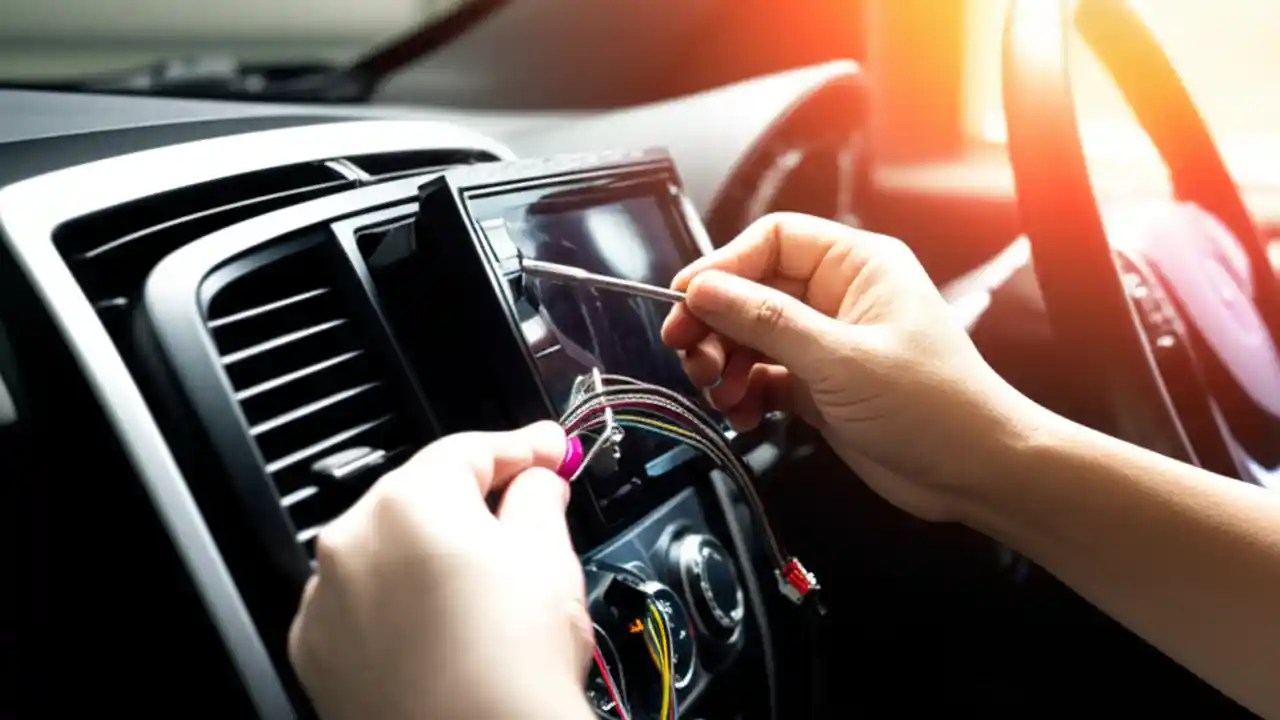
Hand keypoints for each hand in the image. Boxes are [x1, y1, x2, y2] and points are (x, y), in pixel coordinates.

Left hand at [288, 422, 593, 719]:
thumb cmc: (512, 669)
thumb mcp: (548, 561)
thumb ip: (538, 498)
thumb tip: (536, 481)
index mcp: (411, 502)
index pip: (470, 450)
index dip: (522, 446)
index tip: (548, 450)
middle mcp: (351, 539)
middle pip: (423, 498)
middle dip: (474, 505)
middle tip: (527, 521)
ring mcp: (326, 597)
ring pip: (389, 551)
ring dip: (431, 556)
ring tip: (484, 595)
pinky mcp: (316, 650)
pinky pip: (362, 603)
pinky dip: (397, 604)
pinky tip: (442, 631)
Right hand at [662, 213, 1042, 521]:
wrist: (975, 472)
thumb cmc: (936, 406)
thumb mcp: (841, 359)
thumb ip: (767, 321)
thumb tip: (707, 290)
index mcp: (858, 266)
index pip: (772, 241)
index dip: (723, 266)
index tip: (686, 299)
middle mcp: (840, 296)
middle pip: (752, 290)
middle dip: (717, 323)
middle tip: (691, 354)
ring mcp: (829, 342)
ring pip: (752, 336)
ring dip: (726, 364)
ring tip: (722, 393)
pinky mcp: (821, 384)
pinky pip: (764, 376)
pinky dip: (746, 394)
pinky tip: (745, 414)